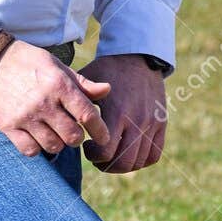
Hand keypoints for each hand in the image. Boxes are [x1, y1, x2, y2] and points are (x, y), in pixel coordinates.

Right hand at [0, 39, 111, 157]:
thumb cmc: (26, 62)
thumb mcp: (55, 66)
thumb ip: (81, 82)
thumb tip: (106, 91)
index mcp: (59, 85)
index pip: (87, 114)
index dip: (100, 130)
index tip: (104, 138)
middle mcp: (44, 103)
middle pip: (71, 135)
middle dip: (76, 138)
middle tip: (73, 134)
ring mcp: (25, 117)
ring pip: (52, 145)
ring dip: (57, 144)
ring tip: (54, 137)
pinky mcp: (7, 126)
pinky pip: (29, 149)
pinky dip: (36, 149)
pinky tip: (36, 140)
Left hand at [78, 54, 167, 172]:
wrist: (138, 56)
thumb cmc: (106, 70)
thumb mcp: (87, 82)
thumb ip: (76, 103)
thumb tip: (60, 124)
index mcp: (117, 113)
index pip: (105, 153)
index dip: (93, 156)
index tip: (87, 144)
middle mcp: (137, 121)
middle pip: (122, 164)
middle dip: (105, 164)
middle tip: (98, 153)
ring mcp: (151, 123)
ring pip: (137, 163)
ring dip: (121, 164)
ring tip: (111, 152)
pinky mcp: (161, 123)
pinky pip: (154, 154)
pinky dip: (141, 160)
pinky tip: (127, 151)